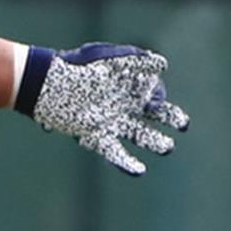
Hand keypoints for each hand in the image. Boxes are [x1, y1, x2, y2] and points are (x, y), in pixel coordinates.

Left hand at [19, 42, 190, 175]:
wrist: (47, 84)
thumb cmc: (77, 66)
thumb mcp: (108, 58)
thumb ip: (135, 60)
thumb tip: (163, 65)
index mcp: (128, 85)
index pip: (155, 94)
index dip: (159, 96)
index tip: (156, 97)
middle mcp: (123, 105)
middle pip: (155, 116)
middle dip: (171, 119)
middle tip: (183, 125)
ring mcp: (112, 122)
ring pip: (140, 135)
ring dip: (155, 143)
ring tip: (167, 147)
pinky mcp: (97, 136)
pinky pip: (116, 152)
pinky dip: (127, 164)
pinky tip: (140, 171)